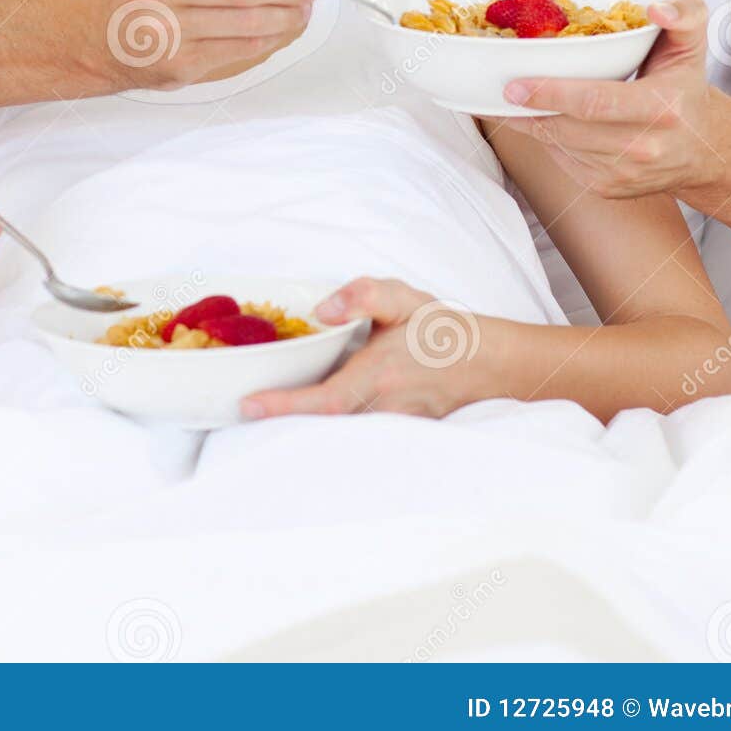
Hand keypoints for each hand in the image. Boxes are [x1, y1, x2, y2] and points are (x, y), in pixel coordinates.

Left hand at [241, 277, 488, 419]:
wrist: (487, 363)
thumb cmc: (441, 329)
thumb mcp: (403, 298)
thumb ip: (363, 295)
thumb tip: (321, 311)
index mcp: (381, 374)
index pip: (325, 400)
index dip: (284, 406)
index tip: (248, 406)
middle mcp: (383, 407)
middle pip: (321, 425)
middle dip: (281, 420)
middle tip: (242, 407)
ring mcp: (390, 427)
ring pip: (336, 432)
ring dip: (301, 425)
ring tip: (266, 409)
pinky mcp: (395, 434)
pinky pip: (354, 434)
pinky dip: (326, 427)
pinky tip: (308, 413)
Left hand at [496, 0, 720, 199]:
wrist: (701, 149)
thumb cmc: (684, 86)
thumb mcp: (691, 45)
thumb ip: (684, 14)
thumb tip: (654, 9)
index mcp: (662, 108)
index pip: (596, 102)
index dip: (550, 94)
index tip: (516, 85)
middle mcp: (645, 148)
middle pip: (571, 129)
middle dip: (532, 110)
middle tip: (505, 91)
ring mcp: (625, 174)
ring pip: (562, 146)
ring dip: (534, 125)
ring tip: (515, 103)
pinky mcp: (609, 189)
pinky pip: (563, 161)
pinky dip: (548, 140)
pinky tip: (543, 120)